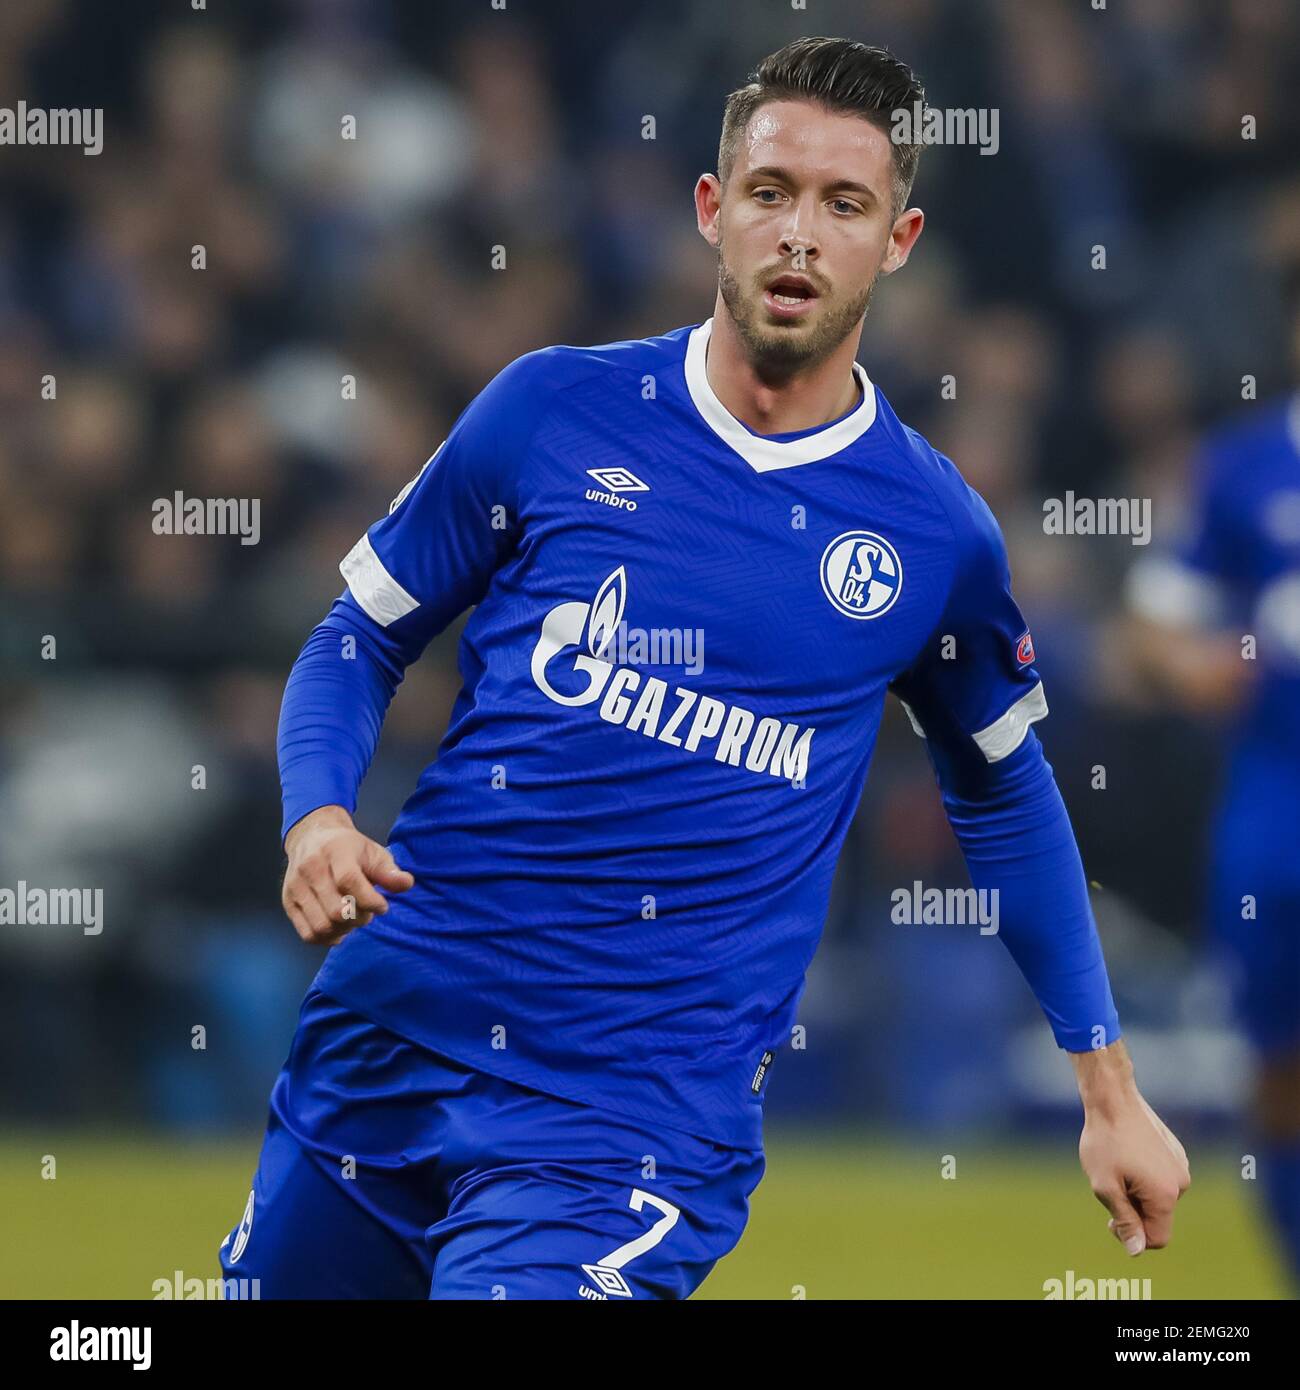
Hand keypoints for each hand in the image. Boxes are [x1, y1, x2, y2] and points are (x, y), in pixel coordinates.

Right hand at [281, 805, 414, 945]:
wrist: (312, 838)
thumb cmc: (349, 848)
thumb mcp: (373, 852)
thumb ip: (389, 871)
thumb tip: (406, 884)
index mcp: (335, 851)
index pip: (349, 882)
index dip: (370, 901)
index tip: (382, 905)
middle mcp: (311, 868)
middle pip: (336, 910)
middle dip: (359, 918)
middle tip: (367, 912)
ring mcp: (296, 886)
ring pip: (321, 926)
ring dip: (344, 930)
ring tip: (352, 919)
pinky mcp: (288, 902)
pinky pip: (307, 933)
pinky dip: (327, 938)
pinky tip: (339, 928)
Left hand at [1074, 1044, 1190, 1255]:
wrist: (1113, 1098)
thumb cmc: (1105, 1141)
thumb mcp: (1104, 1187)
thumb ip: (1124, 1221)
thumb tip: (1137, 1250)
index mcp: (1166, 1196)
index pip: (1157, 1238)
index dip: (1133, 1235)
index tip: (1111, 1218)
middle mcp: (1181, 1183)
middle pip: (1157, 1217)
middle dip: (1133, 1209)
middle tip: (1109, 1184)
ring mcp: (1181, 1166)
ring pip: (1157, 1196)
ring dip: (1137, 1191)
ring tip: (1117, 1164)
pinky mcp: (1176, 1152)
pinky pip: (1160, 1177)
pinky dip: (1144, 1174)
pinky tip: (1126, 1153)